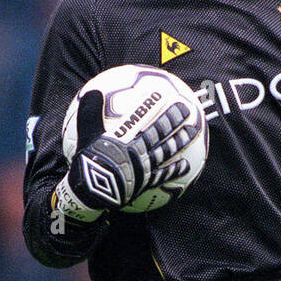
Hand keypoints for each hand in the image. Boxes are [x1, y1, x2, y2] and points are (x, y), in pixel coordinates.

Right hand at [52, 88, 200, 223]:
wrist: (94, 189)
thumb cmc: (89, 160)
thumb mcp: (85, 133)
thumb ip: (90, 112)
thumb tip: (92, 91)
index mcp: (129, 139)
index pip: (150, 122)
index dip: (165, 112)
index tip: (178, 102)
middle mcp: (141, 152)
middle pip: (162, 135)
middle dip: (177, 123)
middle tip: (192, 113)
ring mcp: (145, 168)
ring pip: (167, 153)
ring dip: (181, 142)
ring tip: (195, 134)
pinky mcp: (145, 183)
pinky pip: (163, 176)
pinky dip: (175, 171)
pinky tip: (187, 168)